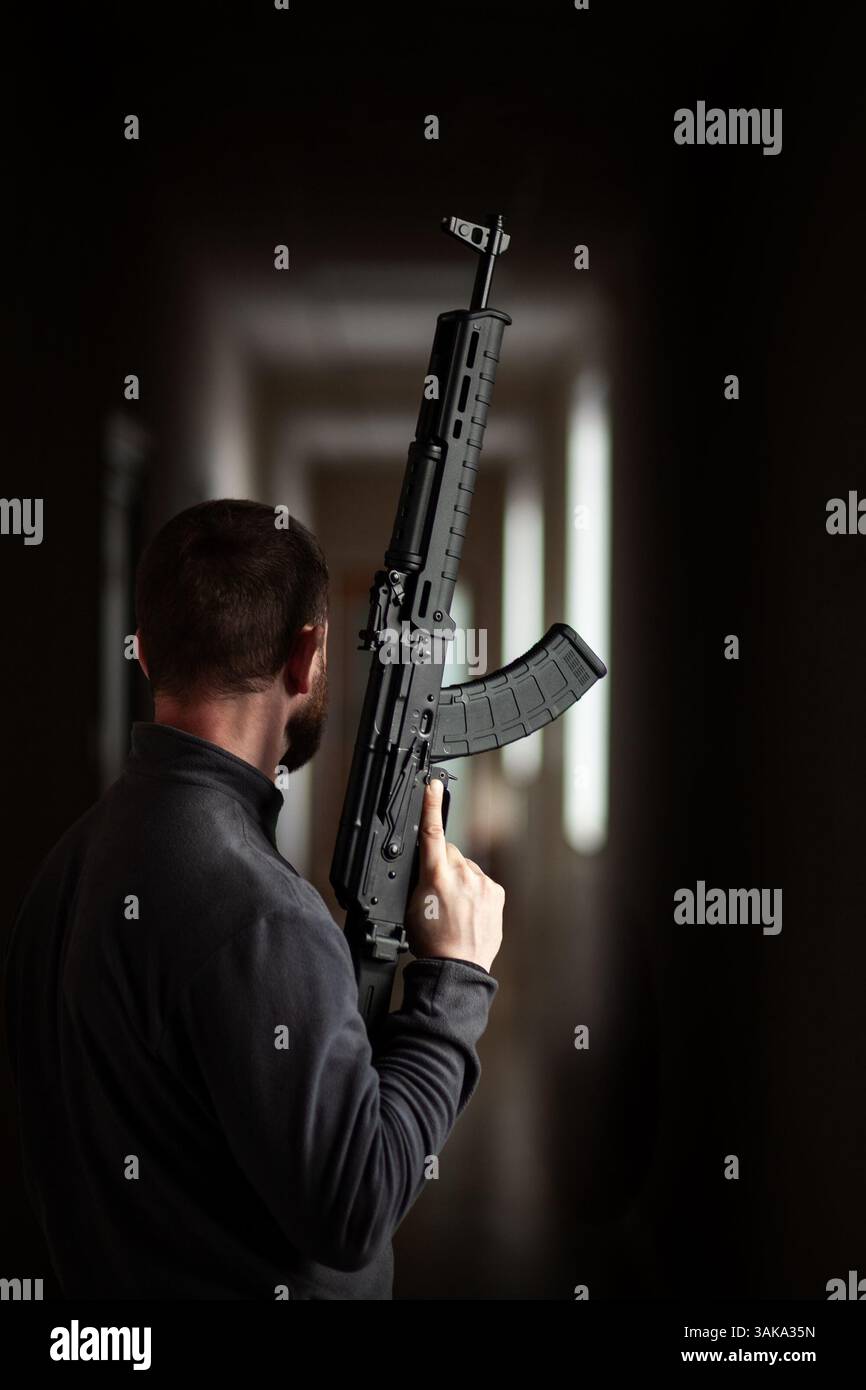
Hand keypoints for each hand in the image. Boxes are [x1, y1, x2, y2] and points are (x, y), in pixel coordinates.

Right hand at [406, 779, 503, 972]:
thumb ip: (421, 878)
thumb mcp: (412, 906)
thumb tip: (427, 864)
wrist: (458, 966)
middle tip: (438, 893)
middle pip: (449, 852)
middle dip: (443, 865)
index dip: (430, 806)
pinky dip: (474, 890)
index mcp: (436, 876)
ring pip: (466, 867)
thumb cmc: (431, 941)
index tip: (432, 785)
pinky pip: (481, 881)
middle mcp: (462, 875)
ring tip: (454, 908)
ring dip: (460, 879)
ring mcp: (482, 883)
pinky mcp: (496, 892)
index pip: (431, 833)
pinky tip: (469, 911)